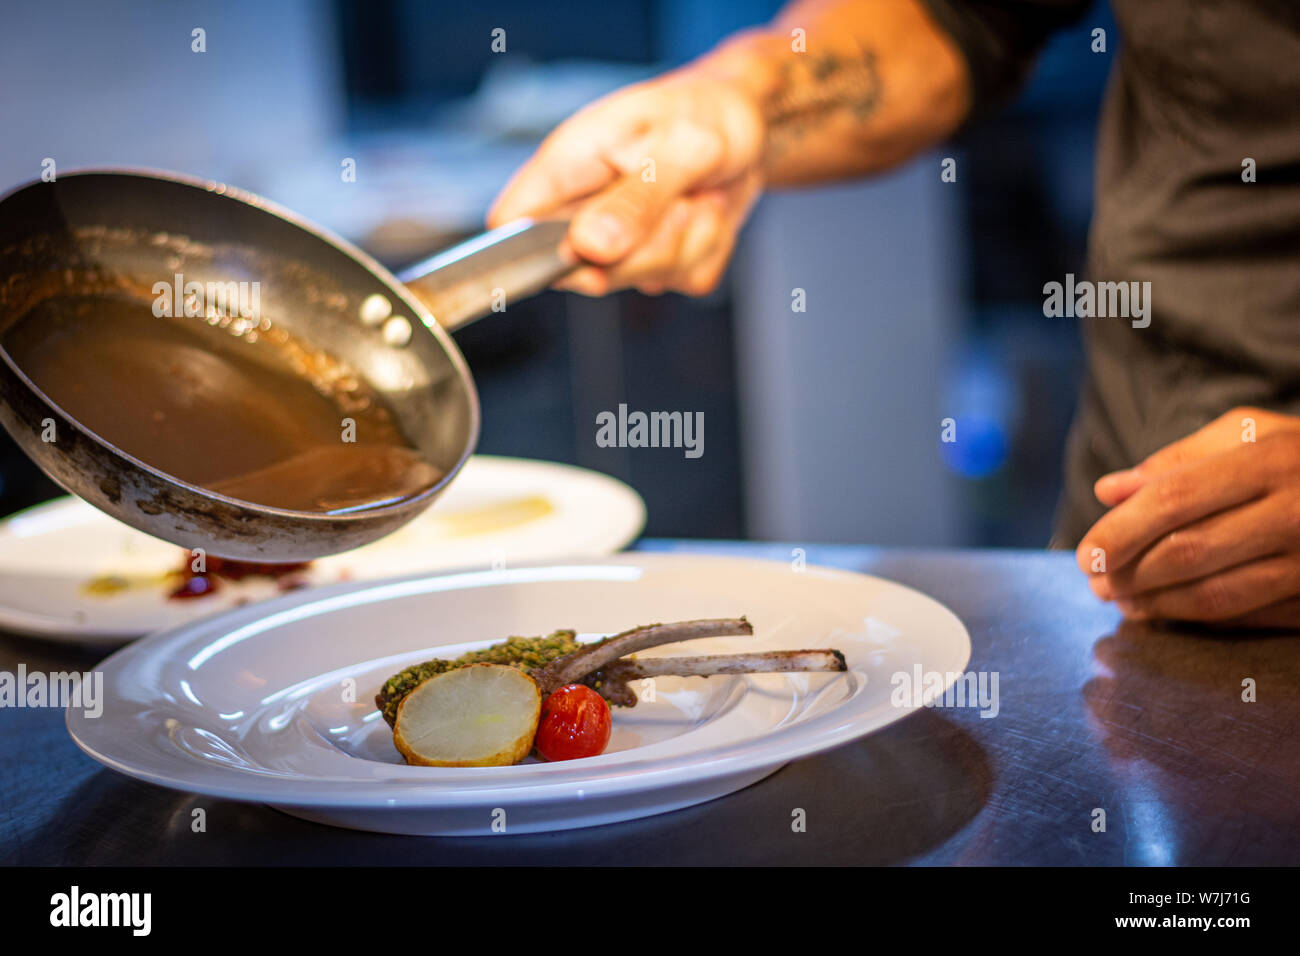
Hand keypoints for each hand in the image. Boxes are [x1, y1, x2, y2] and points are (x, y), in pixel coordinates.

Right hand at [487, 65, 766, 296]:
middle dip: (647, 246)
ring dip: (689, 240)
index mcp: (566, 164)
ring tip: (699, 193)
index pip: (510, 226)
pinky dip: (709, 248)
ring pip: (643, 277)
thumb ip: (634, 200)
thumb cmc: (705, 114)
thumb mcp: (679, 145)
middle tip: (681, 198)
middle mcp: (583, 207)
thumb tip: (589, 247)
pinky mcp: (658, 262)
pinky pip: (682, 279)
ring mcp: (620, 241)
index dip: (531, 254)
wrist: (749, 124)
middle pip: (584, 271)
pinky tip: (708, 210)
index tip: (588, 252)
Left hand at [1077, 407, 1299, 627]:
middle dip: (1130, 573)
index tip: (1085, 554)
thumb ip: (1177, 461)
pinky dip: (1195, 619)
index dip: (1121, 530)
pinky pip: (1247, 617)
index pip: (1176, 500)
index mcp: (1272, 462)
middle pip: (1189, 552)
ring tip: (1119, 600)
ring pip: (1216, 594)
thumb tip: (1109, 491)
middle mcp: (1297, 512)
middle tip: (1095, 582)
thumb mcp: (1249, 435)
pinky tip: (1161, 613)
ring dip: (1155, 603)